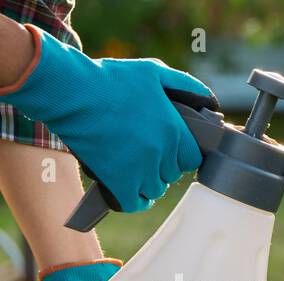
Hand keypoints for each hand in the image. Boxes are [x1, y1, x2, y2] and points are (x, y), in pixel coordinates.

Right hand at [0, 24, 216, 212]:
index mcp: (174, 131)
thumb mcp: (153, 72)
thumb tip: (210, 101)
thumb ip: (185, 85)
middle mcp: (161, 154)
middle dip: (161, 166)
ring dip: (146, 182)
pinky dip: (133, 200)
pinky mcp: (118, 181)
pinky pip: (134, 203)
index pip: (192, 159)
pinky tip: (128, 191)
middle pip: (171, 174)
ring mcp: (140, 170)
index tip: (168, 149)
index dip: (180, 155)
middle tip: (145, 154)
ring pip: (154, 189)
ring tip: (133, 168)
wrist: (71, 91)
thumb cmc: (110, 79)